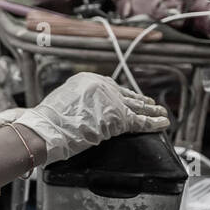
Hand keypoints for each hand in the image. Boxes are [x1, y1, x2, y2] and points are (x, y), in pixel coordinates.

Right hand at [15, 72, 168, 163]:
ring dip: (151, 111)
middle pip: (126, 95)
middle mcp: (102, 86)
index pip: (111, 87)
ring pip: (136, 107)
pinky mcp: (119, 118)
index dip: (123, 94)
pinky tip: (163, 123)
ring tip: (161, 113)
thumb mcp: (64, 99)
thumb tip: (88, 109)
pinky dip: (154, 122)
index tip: (130, 97)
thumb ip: (80, 100)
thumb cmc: (48, 121)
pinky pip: (141, 121)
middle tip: (150, 103)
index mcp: (88, 79)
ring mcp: (112, 101)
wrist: (46, 129)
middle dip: (139, 101)